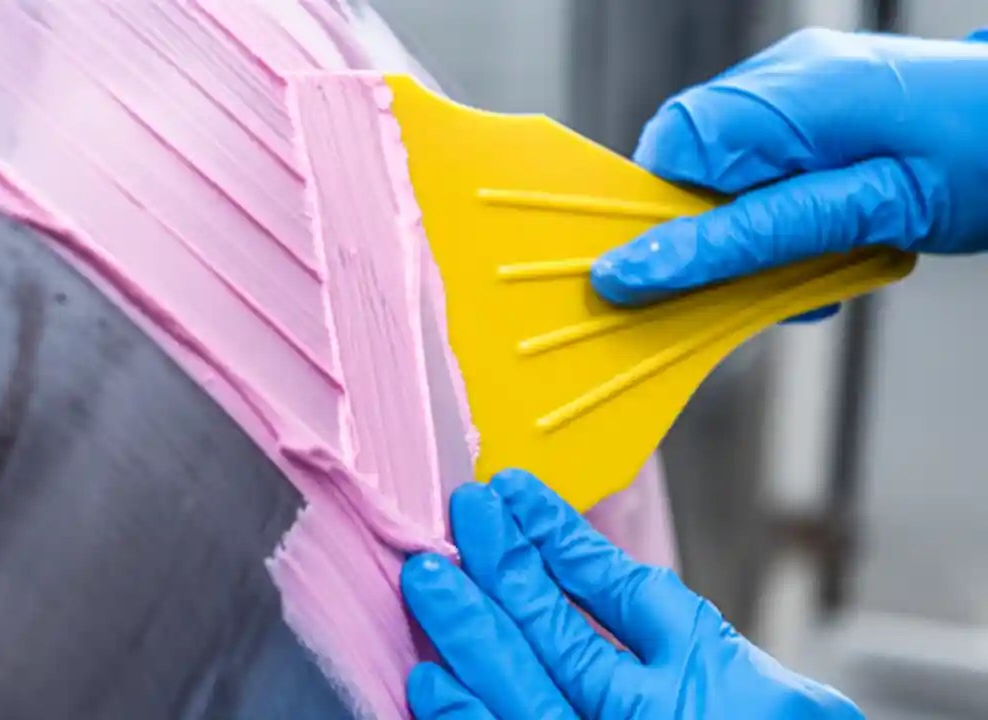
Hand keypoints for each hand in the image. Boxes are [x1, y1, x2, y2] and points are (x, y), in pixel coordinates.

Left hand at [402, 470, 860, 718]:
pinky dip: (466, 718)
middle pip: (560, 640)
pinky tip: (429, 679)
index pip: (619, 592)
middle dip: (506, 570)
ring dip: (471, 631)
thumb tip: (577, 560)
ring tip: (428, 577)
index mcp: (709, 678)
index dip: (562, 538)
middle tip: (465, 513)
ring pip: (525, 693)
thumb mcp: (775, 691)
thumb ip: (667, 626)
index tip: (517, 492)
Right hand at [590, 28, 987, 309]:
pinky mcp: (814, 104)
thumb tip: (645, 268)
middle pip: (688, 168)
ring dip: (754, 232)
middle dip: (716, 235)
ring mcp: (798, 84)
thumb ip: (750, 241)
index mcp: (788, 93)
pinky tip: (827, 238)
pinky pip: (761, 164)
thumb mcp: (865, 214)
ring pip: (723, 175)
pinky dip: (779, 213)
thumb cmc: (985, 159)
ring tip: (820, 260)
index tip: (676, 279)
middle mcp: (782, 76)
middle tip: (767, 279)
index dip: (663, 221)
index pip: (667, 155)